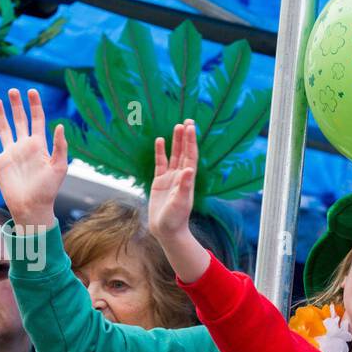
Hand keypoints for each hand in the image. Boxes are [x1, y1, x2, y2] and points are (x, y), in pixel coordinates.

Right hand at [0, 88, 65, 227]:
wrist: (32, 207)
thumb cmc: (48, 190)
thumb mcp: (59, 167)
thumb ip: (60, 147)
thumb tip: (60, 125)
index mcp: (39, 146)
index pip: (37, 120)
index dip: (35, 106)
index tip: (32, 91)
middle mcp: (24, 147)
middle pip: (19, 121)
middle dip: (17, 106)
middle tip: (13, 91)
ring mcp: (10, 154)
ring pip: (3, 129)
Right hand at [147, 119, 210, 281]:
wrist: (166, 230)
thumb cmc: (175, 219)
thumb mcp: (180, 202)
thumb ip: (185, 186)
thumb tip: (189, 170)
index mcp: (187, 180)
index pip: (190, 156)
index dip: (191, 142)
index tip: (191, 127)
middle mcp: (181, 176)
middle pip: (184, 152)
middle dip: (186, 137)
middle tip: (188, 120)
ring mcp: (170, 178)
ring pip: (174, 155)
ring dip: (176, 142)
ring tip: (177, 126)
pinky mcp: (159, 182)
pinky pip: (160, 163)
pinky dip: (161, 152)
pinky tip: (160, 141)